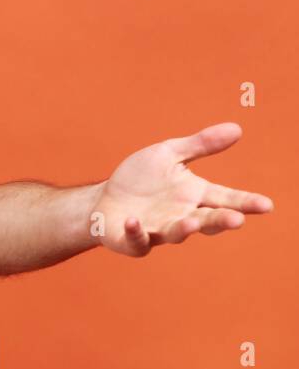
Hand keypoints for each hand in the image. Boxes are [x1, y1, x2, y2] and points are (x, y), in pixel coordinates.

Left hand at [90, 122, 272, 256]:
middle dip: (221, 220)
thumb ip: (200, 145)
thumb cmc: (140, 179)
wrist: (103, 200)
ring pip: (175, 233)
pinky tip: (134, 221)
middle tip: (236, 219)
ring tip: (193, 222)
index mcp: (194, 195)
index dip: (245, 203)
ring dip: (184, 228)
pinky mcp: (133, 240)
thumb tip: (237, 129)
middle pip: (206, 220)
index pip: (225, 198)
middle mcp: (181, 216)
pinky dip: (136, 231)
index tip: (266, 205)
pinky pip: (136, 238)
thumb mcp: (168, 154)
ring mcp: (158, 230)